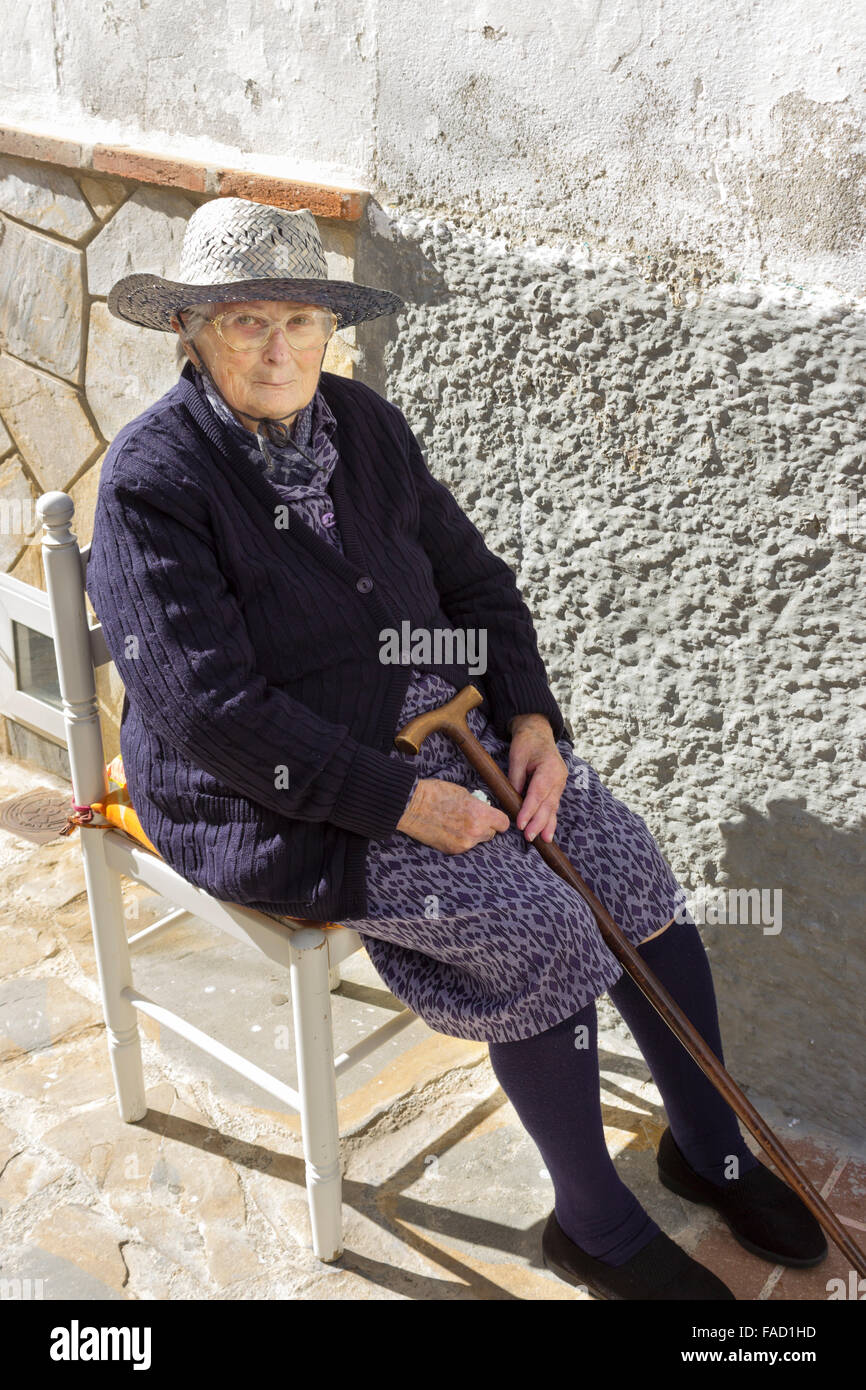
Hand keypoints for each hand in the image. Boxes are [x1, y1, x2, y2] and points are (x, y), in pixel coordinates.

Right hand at [396, 777, 509, 853]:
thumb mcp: (463, 793)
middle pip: (491, 834)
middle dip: (485, 827)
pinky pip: (464, 846)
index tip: (495, 818)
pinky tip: (449, 830)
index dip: (499, 820)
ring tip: (458, 824)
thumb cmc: (435, 793)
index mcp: (480, 814)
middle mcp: (474, 832)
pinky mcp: (452, 850)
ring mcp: (463, 844)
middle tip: (473, 818)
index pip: (503, 824)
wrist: (411, 806)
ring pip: (478, 841)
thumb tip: (484, 809)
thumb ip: (477, 804)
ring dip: (473, 834)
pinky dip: (460, 839)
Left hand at [507, 713, 567, 845]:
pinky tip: (548, 831)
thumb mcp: (517, 757)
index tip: (521, 824)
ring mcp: (560, 782)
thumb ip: (515, 779)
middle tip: (529, 837)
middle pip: (548, 803)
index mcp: (549, 767)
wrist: (538, 731)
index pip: (538, 793)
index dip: (529, 810)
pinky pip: (554, 804)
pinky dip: (550, 818)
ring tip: (545, 840)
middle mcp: (558, 777)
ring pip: (553, 806)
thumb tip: (512, 800)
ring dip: (548, 824)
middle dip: (539, 822)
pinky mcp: (558, 786)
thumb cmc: (526, 742)